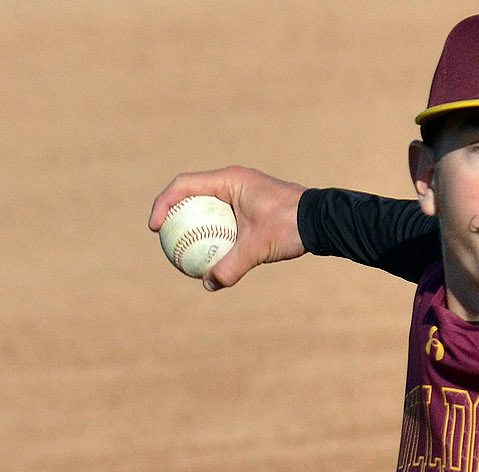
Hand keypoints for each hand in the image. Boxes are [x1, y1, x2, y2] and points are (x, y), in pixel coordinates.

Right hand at [149, 166, 306, 289]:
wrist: (324, 222)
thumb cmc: (292, 226)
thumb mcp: (259, 247)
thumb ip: (232, 266)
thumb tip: (208, 284)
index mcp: (230, 180)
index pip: (184, 185)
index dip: (163, 204)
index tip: (155, 228)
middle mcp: (234, 182)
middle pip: (191, 195)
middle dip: (173, 216)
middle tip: (163, 240)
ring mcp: (243, 194)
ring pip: (207, 208)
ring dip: (193, 226)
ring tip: (182, 251)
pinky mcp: (252, 207)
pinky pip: (223, 219)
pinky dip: (213, 234)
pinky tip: (211, 258)